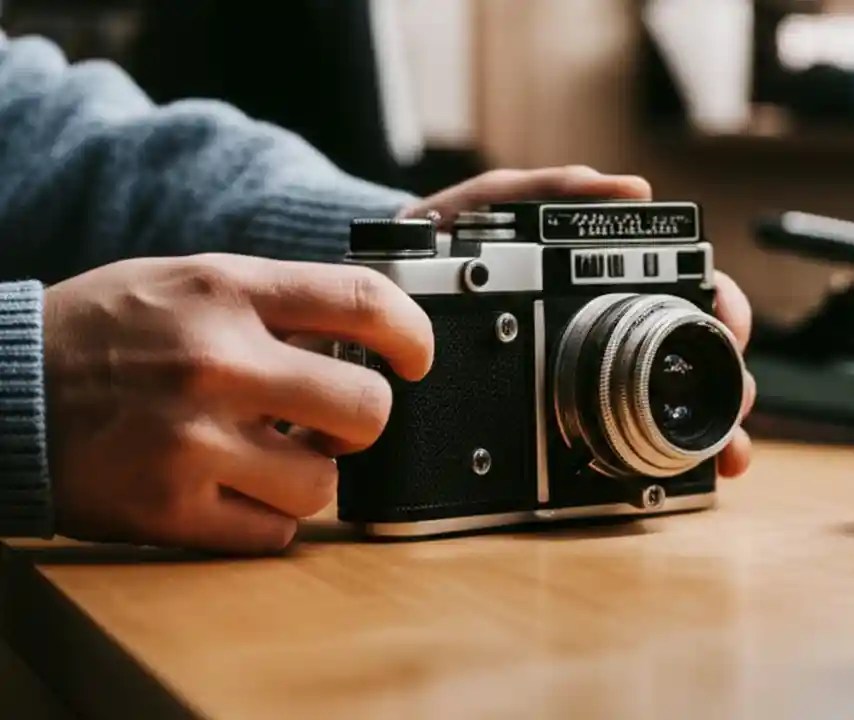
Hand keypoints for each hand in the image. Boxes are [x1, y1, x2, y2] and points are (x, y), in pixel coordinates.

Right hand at [43, 254, 432, 553]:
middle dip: (362, 421)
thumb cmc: (104, 332)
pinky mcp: (171, 510)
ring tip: (268, 456)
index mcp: (225, 291)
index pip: (363, 300)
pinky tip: (233, 490)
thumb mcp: (190, 281)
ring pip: (325, 484)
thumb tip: (369, 336)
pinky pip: (275, 534)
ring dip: (309, 477)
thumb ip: (277, 302)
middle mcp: (217, 363)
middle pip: (367, 409)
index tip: (417, 357)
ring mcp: (194, 442)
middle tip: (334, 420)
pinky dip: (266, 519)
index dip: (413, 333)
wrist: (3, 392)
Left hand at [403, 166, 756, 476]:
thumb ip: (550, 189)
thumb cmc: (450, 242)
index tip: (729, 325)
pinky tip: (685, 480)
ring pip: (673, 407)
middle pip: (697, 357)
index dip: (723, 308)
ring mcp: (593, 379)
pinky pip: (624, 443)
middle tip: (737, 401)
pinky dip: (663, 464)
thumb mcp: (491, 205)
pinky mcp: (563, 421)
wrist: (388, 300)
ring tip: (726, 455)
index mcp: (606, 278)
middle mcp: (613, 331)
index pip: (689, 290)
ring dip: (710, 432)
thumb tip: (633, 189)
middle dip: (729, 381)